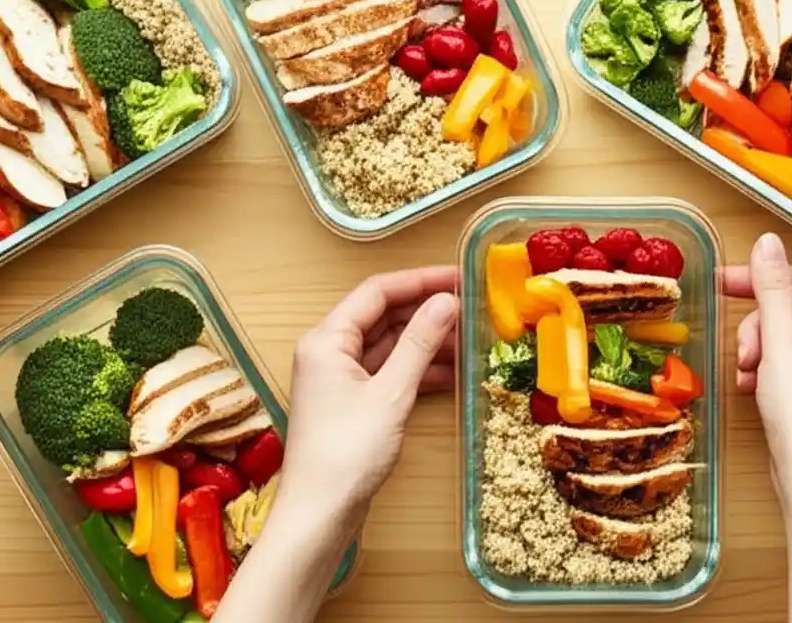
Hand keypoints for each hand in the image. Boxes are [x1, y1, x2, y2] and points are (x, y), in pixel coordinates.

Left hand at [276, 267, 459, 522]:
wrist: (320, 513)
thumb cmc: (347, 452)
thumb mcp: (391, 393)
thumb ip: (420, 343)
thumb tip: (447, 301)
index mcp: (326, 339)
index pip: (377, 292)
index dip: (420, 281)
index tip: (459, 277)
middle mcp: (328, 351)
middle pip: (382, 316)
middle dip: (426, 311)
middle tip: (471, 307)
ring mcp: (339, 378)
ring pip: (388, 346)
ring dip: (425, 342)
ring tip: (469, 340)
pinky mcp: (351, 403)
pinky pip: (387, 372)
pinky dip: (417, 370)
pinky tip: (452, 373)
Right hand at [724, 233, 791, 508]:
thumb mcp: (780, 339)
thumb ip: (771, 286)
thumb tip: (767, 242)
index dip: (756, 280)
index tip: (719, 284)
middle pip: (789, 307)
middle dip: (758, 329)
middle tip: (747, 355)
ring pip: (783, 335)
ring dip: (758, 352)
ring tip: (750, 377)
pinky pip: (788, 359)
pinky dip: (766, 370)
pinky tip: (754, 388)